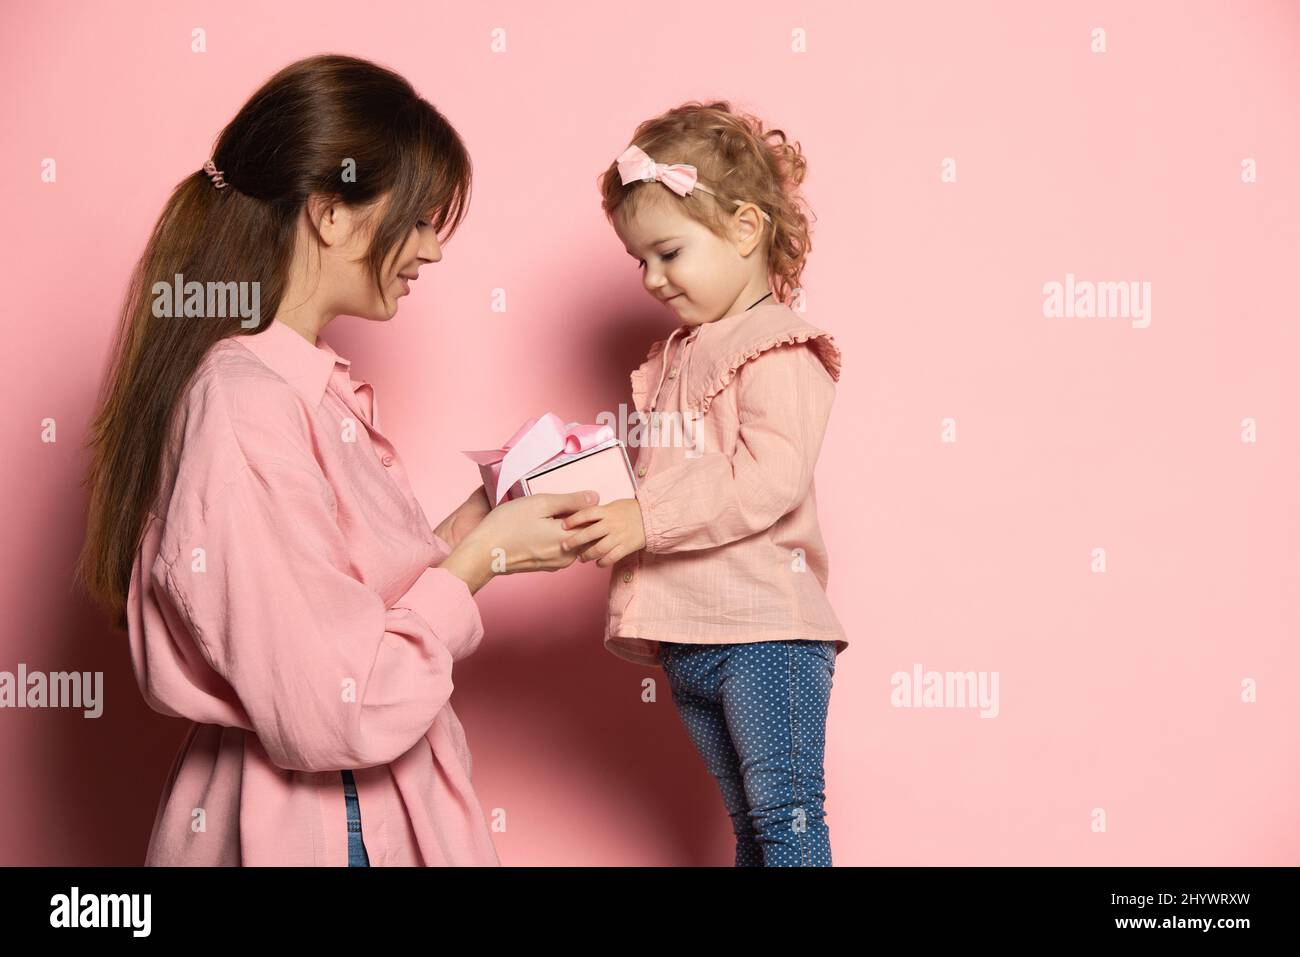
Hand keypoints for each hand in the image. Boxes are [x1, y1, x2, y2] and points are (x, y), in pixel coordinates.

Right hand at [441, 490, 597, 592]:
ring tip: (547, 514)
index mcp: (569, 539)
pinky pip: (560, 549)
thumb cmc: (508, 525)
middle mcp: (567, 556)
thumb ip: (570, 501)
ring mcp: (556, 564)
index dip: (590, 508)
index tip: (574, 499)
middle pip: (586, 534)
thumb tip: (595, 497)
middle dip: (579, 518)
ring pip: (573, 541)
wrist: (483, 553)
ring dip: (566, 528)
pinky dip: (556, 537)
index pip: (595, 524)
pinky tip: (539, 527)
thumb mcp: (540, 503)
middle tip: (559, 504)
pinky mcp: (545, 566)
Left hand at [560, 497, 646, 567]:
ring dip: (587, 555)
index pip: (586, 514)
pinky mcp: (626, 547)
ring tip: (581, 558)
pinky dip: (602, 562)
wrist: (651, 517)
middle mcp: (611, 523)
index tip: (562, 526)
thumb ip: (598, 512)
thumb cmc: (630, 510)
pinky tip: (597, 563)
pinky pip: (612, 557)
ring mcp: (619, 536)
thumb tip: (578, 518)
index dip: (573, 520)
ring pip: (599, 548)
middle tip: (564, 546)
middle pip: (589, 533)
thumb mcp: (612, 506)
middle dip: (574, 541)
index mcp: (607, 511)